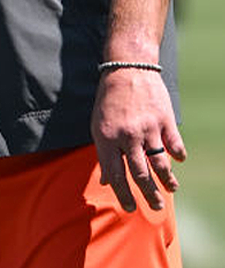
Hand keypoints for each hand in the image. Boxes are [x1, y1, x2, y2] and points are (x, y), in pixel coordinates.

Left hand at [91, 67, 186, 211]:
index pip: (115, 174)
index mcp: (106, 138)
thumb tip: (106, 180)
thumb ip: (103, 153)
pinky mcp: (164, 120)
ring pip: (160, 163)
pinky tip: (178, 161)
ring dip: (167, 180)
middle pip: (139, 173)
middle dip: (148, 194)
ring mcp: (147, 128)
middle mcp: (127, 136)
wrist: (127, 69)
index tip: (130, 208)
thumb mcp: (97, 125)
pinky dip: (178, 155)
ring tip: (172, 189)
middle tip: (156, 208)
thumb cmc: (109, 101)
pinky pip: (175, 145)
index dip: (123, 194)